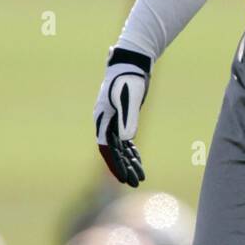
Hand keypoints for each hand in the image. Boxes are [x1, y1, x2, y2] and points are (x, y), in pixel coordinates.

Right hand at [93, 46, 151, 187]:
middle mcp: (106, 122)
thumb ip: (128, 119)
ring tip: (140, 178)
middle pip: (113, 151)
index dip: (115, 164)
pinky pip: (126, 140)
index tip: (123, 178)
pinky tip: (138, 161)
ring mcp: (114, 121)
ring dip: (129, 162)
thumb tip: (127, 139)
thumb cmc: (130, 78)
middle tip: (135, 183)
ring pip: (120, 148)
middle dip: (123, 168)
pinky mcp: (124, 118)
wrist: (132, 62)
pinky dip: (132, 152)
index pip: (107, 148)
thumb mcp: (129, 99)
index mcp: (103, 119)